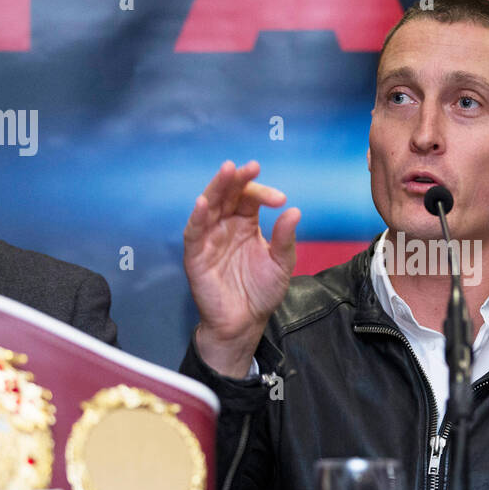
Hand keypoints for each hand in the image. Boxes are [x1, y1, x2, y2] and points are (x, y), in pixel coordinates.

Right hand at [183, 160, 299, 375]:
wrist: (245, 322)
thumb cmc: (261, 291)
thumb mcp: (281, 263)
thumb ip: (285, 238)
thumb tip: (294, 211)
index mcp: (245, 222)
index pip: (250, 197)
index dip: (262, 192)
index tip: (280, 200)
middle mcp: (225, 225)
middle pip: (227, 194)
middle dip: (237, 179)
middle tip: (249, 167)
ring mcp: (209, 238)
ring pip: (209, 206)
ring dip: (217, 188)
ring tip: (227, 171)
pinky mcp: (196, 255)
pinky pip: (194, 232)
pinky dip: (197, 217)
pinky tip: (204, 203)